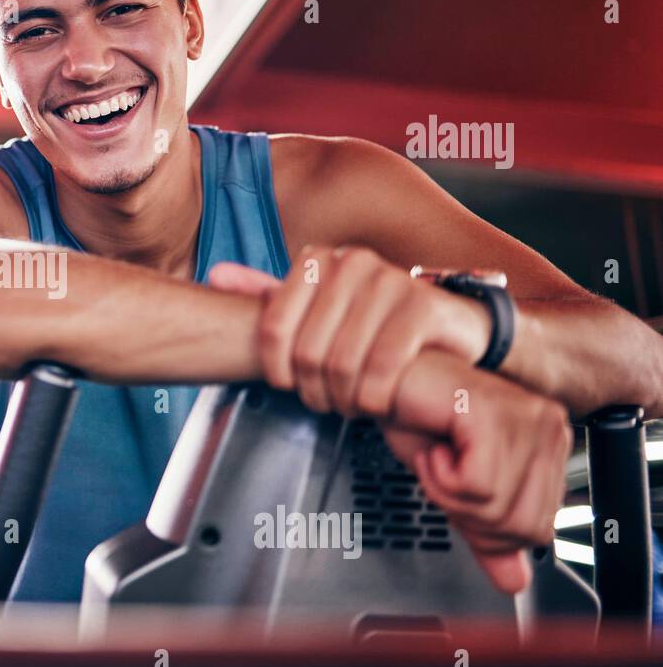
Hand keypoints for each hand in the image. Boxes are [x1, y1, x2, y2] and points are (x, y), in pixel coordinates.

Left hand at [208, 246, 492, 417]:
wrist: (450, 327)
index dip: (276, 369)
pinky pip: (382, 366)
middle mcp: (352, 262)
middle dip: (314, 391)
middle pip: (308, 351)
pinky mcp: (422, 307)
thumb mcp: (318, 307)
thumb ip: (270, 295)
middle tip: (327, 403)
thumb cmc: (374, 322)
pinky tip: (377, 403)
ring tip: (351, 405)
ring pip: (342, 363)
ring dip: (344, 399)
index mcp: (319, 261)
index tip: (287, 386)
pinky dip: (374, 397)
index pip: (273, 327)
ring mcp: (389, 281)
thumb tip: (215, 276)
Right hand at [381, 351, 573, 593]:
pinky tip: (433, 445)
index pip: (538, 530)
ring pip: (497, 508)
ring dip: (446, 491)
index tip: (458, 483)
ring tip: (437, 454)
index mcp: (547, 444)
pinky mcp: (494, 414)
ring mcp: (527, 417)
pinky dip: (439, 476)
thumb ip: (486, 532)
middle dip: (466, 513)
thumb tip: (512, 580)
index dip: (486, 528)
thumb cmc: (413, 416)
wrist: (378, 381)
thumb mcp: (455, 487)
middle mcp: (548, 427)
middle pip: (522, 526)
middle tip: (443, 471)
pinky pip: (476, 485)